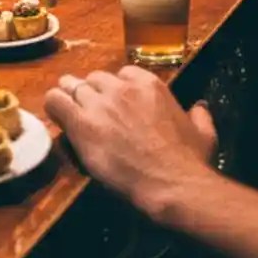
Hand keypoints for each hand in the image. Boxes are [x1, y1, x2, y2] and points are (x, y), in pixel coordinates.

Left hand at [46, 66, 217, 216]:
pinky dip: (53, 106)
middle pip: (95, 79)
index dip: (117, 89)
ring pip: (72, 87)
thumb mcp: (204, 132)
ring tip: (68, 112)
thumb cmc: (189, 160)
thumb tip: (200, 107)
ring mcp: (99, 103)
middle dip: (92, 93)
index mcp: (149, 84)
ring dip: (70, 98)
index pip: (122, 74)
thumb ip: (199, 115)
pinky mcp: (81, 123)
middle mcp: (121, 88)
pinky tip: (55, 115)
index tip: (116, 104)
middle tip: (91, 112)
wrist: (170, 182)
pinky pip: (55, 102)